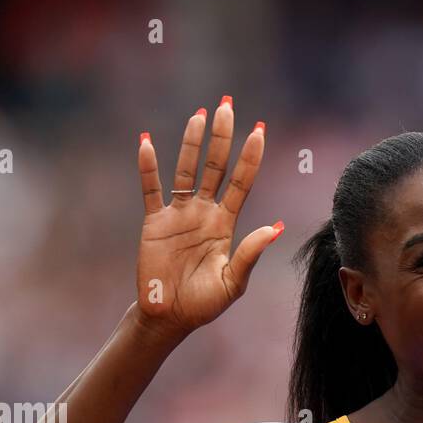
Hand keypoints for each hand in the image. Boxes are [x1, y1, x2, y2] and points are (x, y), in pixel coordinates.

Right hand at [135, 98, 281, 337]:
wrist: (171, 316)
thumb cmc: (205, 304)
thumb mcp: (233, 282)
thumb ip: (250, 253)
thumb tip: (275, 227)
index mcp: (226, 224)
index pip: (241, 183)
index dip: (250, 158)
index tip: (258, 131)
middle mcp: (204, 212)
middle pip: (215, 167)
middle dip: (222, 137)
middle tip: (226, 106)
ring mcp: (179, 214)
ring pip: (186, 170)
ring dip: (191, 143)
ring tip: (198, 115)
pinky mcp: (154, 222)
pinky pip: (151, 189)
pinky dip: (148, 167)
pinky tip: (146, 142)